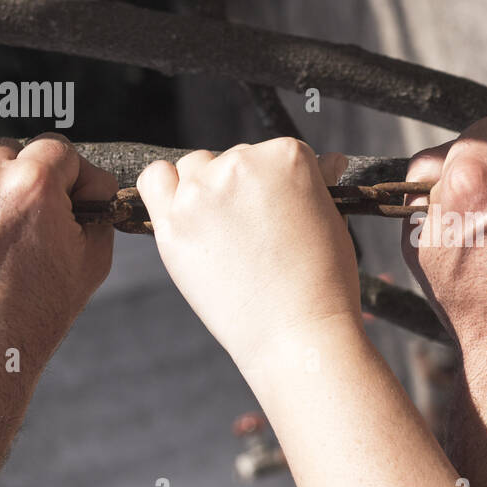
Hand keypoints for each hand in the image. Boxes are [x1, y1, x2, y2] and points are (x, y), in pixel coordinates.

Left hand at [0, 132, 116, 442]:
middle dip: (19, 182)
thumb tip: (92, 189)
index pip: (58, 150)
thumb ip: (97, 212)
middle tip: (18, 225)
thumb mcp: (91, 263)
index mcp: (32, 185)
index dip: (69, 176)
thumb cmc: (33, 315)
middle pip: (7, 150)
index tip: (66, 197)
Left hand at [136, 139, 356, 372]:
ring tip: (226, 231)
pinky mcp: (172, 224)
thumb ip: (318, 185)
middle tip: (256, 234)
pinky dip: (165, 190)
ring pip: (195, 167)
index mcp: (288, 156)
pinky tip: (185, 215)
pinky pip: (153, 181)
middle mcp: (242, 163)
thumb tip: (329, 161)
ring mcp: (202, 193)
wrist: (297, 333)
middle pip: (234, 159)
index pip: (275, 154)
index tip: (282, 214)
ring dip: (206, 188)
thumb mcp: (333, 221)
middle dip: (245, 191)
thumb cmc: (323, 282)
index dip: (279, 187)